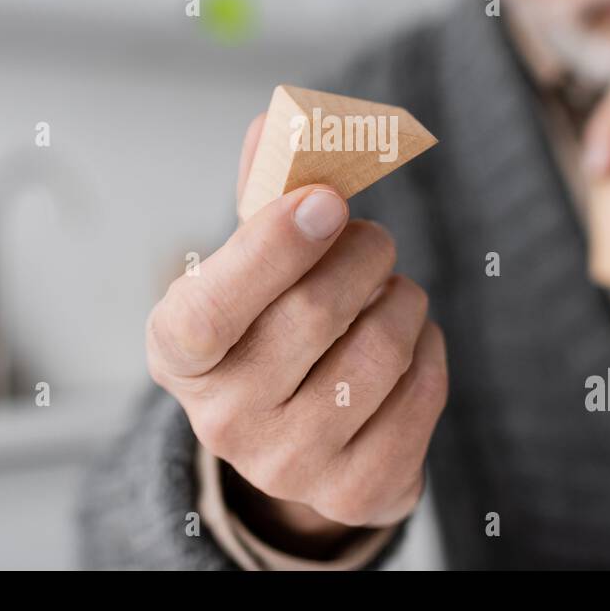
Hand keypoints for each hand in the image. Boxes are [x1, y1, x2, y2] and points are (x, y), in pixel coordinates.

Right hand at [145, 114, 447, 553]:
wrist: (294, 437)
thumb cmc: (270, 328)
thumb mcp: (249, 265)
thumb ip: (264, 194)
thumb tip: (283, 118)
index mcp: (179, 353)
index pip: (210, 309)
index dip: (272, 248)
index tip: (327, 199)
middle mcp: (223, 421)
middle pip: (316, 312)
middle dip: (364, 251)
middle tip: (371, 237)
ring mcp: (289, 466)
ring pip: (381, 348)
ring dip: (404, 298)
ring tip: (389, 294)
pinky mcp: (357, 492)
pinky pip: (423, 394)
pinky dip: (430, 350)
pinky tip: (409, 345)